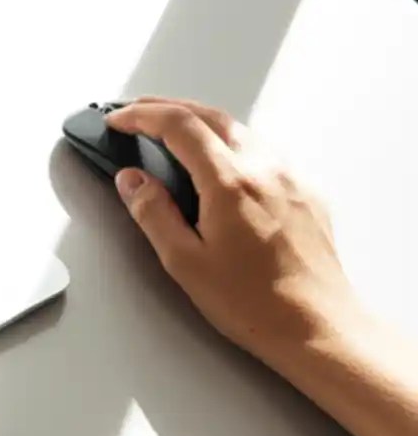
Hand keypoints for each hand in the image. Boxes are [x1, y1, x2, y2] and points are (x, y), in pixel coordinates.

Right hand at [105, 98, 362, 369]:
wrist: (318, 328)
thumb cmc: (257, 305)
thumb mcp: (184, 262)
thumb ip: (153, 213)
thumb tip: (132, 181)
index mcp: (230, 183)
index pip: (178, 125)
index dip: (140, 115)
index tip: (118, 121)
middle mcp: (265, 169)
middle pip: (209, 115)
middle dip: (167, 107)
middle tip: (137, 114)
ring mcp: (290, 178)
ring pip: (239, 128)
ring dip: (199, 121)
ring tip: (172, 132)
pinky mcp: (305, 192)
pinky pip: (262, 150)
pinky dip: (230, 142)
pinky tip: (218, 161)